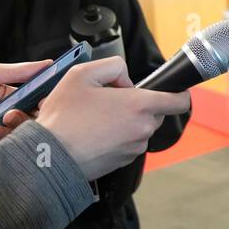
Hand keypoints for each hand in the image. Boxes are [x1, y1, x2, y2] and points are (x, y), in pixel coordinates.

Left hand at [0, 60, 50, 151]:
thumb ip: (20, 70)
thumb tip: (49, 64)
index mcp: (21, 100)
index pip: (44, 104)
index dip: (46, 105)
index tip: (41, 104)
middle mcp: (16, 117)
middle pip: (35, 123)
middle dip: (22, 120)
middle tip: (8, 115)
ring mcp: (5, 132)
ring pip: (19, 138)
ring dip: (5, 133)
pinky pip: (1, 149)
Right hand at [34, 57, 190, 180]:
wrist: (49, 157)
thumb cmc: (64, 117)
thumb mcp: (82, 74)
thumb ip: (112, 66)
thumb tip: (126, 80)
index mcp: (140, 105)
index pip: (179, 101)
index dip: (179, 94)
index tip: (174, 91)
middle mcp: (143, 128)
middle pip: (155, 112)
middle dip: (138, 105)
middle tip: (110, 102)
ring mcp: (135, 148)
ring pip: (140, 128)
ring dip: (126, 122)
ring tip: (96, 119)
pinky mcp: (124, 162)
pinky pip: (128, 143)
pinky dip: (118, 137)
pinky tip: (95, 134)